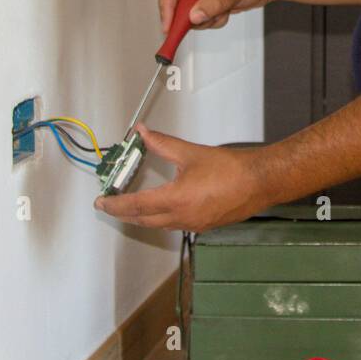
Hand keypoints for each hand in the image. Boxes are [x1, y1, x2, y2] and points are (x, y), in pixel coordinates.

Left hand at [93, 123, 270, 231]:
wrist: (259, 182)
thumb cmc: (232, 170)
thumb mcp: (191, 153)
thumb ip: (162, 143)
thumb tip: (143, 133)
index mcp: (176, 200)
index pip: (135, 205)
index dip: (114, 204)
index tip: (101, 201)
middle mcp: (182, 217)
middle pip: (143, 219)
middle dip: (123, 212)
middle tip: (110, 204)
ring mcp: (193, 224)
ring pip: (158, 224)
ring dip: (141, 216)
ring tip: (131, 205)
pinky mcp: (203, 226)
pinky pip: (174, 225)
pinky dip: (160, 218)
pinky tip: (161, 207)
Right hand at [157, 0, 282, 33]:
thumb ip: (213, 3)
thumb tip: (194, 16)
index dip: (166, 8)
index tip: (169, 26)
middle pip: (176, 2)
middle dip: (186, 17)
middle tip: (193, 26)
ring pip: (189, 13)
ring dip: (204, 20)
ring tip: (222, 12)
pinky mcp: (209, 1)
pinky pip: (202, 17)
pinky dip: (213, 20)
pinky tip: (226, 12)